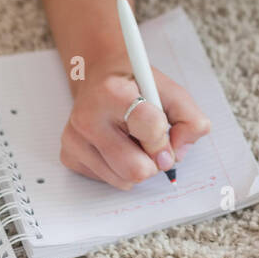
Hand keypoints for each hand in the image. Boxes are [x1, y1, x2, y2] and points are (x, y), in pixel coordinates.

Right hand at [61, 56, 211, 188]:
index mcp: (112, 93)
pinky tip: (116, 144)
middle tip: (151, 141)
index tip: (164, 130)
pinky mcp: (68, 155)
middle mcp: (87, 117)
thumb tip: (177, 154)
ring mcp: (74, 138)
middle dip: (154, 160)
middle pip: (136, 169)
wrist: (98, 76)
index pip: (151, 130)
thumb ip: (189, 119)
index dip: (165, 137)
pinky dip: (120, 169)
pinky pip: (109, 181)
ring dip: (138, 165)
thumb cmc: (136, 85)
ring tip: (132, 139)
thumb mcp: (170, 90)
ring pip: (123, 181)